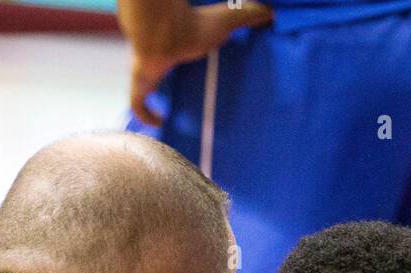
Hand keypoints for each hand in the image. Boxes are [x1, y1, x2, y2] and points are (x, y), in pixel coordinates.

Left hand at [117, 0, 272, 125]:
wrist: (160, 29)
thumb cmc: (193, 24)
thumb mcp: (226, 19)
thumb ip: (247, 14)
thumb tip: (272, 12)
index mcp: (176, 43)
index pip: (175, 53)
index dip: (179, 60)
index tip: (190, 71)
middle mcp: (158, 55)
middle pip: (159, 71)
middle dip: (165, 81)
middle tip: (182, 99)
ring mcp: (145, 70)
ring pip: (145, 86)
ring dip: (155, 97)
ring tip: (172, 115)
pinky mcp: (139, 83)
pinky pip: (138, 105)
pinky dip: (147, 116)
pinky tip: (160, 122)